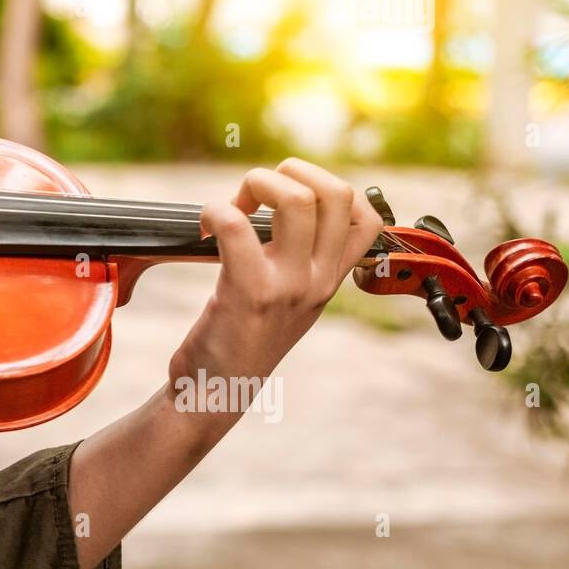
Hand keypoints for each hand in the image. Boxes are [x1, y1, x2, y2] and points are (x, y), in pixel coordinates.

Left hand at [168, 158, 383, 384]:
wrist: (212, 397)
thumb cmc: (238, 342)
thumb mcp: (287, 301)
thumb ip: (296, 261)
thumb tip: (280, 207)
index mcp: (329, 280)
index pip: (365, 216)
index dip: (327, 185)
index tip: (287, 197)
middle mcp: (318, 282)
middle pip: (335, 193)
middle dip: (288, 172)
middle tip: (253, 195)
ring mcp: (288, 287)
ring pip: (296, 200)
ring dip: (255, 184)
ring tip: (230, 206)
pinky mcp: (249, 293)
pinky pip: (235, 225)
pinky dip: (214, 210)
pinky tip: (203, 226)